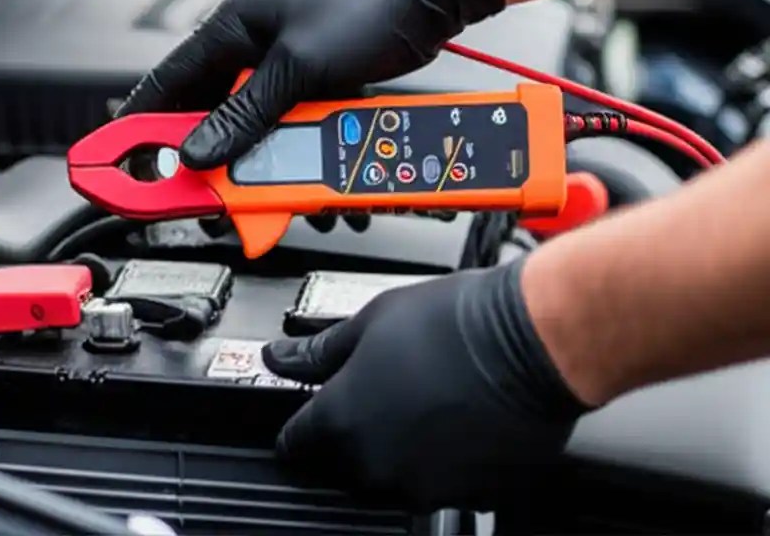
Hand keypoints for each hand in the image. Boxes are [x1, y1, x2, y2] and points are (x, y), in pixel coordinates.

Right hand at [116, 0, 507, 169]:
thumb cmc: (369, 0)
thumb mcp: (298, 65)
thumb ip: (246, 114)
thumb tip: (202, 153)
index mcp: (229, 30)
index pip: (163, 87)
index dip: (136, 129)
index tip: (116, 164)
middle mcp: (248, 50)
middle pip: (206, 121)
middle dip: (208, 165)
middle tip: (204, 201)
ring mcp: (280, 71)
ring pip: (250, 134)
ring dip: (261, 170)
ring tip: (275, 199)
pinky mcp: (312, 87)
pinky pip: (290, 134)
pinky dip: (298, 161)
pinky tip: (315, 184)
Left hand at [261, 259, 589, 511]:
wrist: (535, 342)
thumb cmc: (458, 324)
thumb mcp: (371, 321)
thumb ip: (318, 350)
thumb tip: (279, 356)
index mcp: (343, 422)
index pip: (295, 443)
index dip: (298, 427)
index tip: (305, 416)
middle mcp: (378, 465)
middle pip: (341, 466)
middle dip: (347, 437)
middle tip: (374, 396)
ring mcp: (425, 485)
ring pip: (390, 480)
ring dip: (394, 451)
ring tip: (420, 403)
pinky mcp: (470, 493)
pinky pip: (439, 485)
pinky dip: (439, 463)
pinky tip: (452, 423)